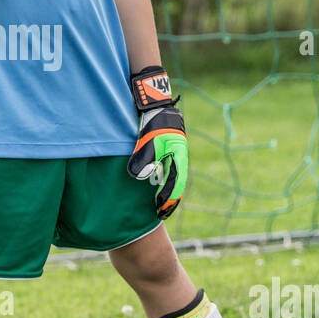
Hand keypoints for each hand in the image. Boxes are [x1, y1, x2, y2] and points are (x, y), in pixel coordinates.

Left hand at [127, 65, 187, 218]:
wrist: (157, 103)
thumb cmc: (154, 121)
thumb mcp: (148, 139)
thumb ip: (144, 157)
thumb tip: (139, 176)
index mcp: (178, 156)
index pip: (176, 184)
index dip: (168, 200)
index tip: (160, 212)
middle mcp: (179, 156)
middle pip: (177, 183)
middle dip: (170, 199)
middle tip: (161, 214)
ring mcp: (175, 153)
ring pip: (173, 177)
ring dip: (168, 191)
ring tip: (160, 205)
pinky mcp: (168, 148)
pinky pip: (168, 169)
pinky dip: (163, 180)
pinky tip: (154, 185)